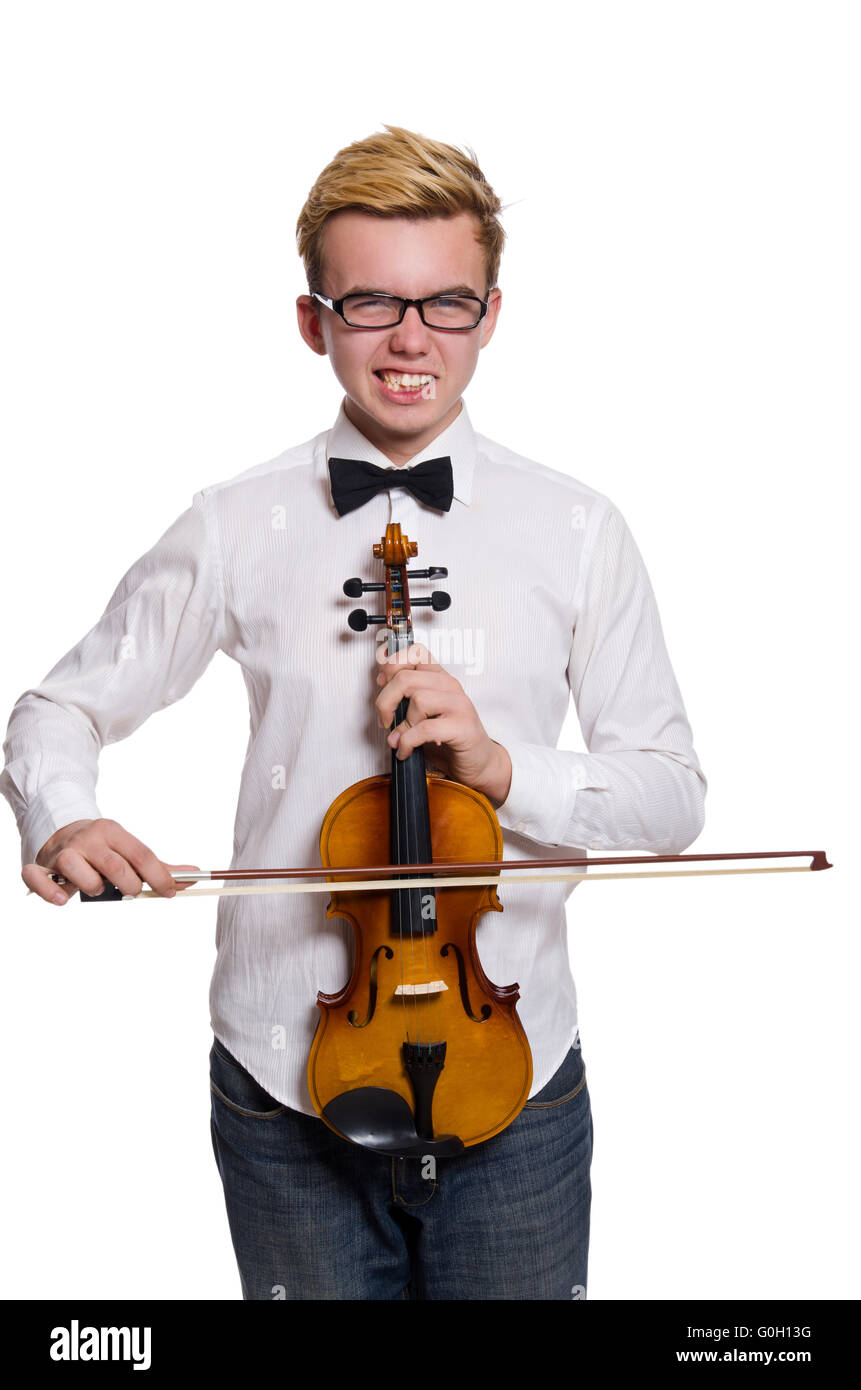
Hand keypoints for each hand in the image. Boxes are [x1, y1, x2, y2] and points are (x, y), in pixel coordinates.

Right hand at [23, 817, 199, 904]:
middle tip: (131, 892)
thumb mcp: (128, 850)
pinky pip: (38, 878)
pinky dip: (49, 891)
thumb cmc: (101, 849)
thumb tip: (195, 875)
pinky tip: (63, 899)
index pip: (142, 856)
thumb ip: (159, 866)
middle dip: (131, 886)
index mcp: (112, 832)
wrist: (59, 830)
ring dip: (94, 888)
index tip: (170, 892)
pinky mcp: (42, 866)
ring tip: (95, 887)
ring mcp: (64, 852)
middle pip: (117, 867)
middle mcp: (88, 839)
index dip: (160, 877)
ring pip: (80, 872)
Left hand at [374, 642, 511, 805]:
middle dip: (385, 702)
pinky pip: (425, 729)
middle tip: (385, 720)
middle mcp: (450, 686)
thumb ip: (404, 698)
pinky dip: (408, 742)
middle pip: (406, 678)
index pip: (415, 652)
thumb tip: (381, 686)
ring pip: (417, 700)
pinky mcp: (463, 727)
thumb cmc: (448, 738)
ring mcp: (459, 705)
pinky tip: (406, 750)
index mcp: (440, 678)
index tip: (382, 683)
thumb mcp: (422, 713)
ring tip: (400, 739)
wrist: (478, 762)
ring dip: (402, 725)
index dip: (392, 665)